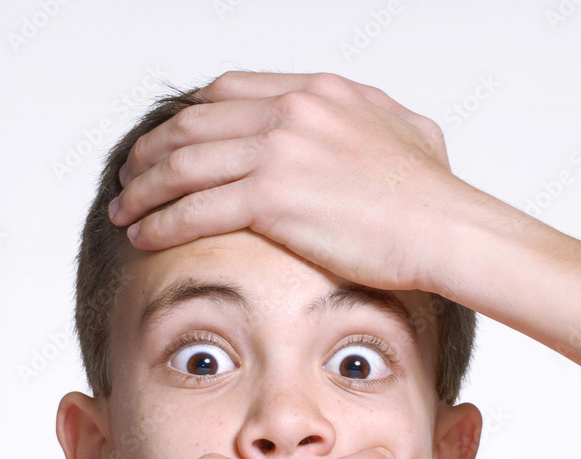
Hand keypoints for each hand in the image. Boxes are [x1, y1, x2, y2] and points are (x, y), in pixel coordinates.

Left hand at [108, 70, 460, 290]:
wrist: (447, 229)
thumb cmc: (435, 196)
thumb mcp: (406, 132)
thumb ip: (370, 117)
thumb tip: (364, 120)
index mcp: (317, 92)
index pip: (228, 92)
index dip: (189, 119)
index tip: (171, 144)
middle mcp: (291, 111)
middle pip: (195, 125)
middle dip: (152, 153)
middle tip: (130, 178)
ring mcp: (280, 151)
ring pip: (185, 165)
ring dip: (145, 190)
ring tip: (124, 210)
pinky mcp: (274, 198)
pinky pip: (197, 208)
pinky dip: (162, 222)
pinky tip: (144, 235)